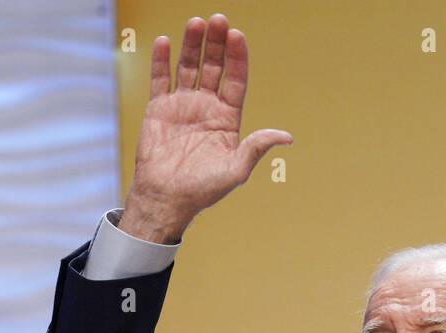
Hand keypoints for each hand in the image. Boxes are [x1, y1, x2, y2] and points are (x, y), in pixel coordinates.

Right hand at [120, 13, 292, 242]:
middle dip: (216, 44)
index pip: (235, 80)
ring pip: (188, 67)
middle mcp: (206, 107)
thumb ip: (257, 147)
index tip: (238, 36)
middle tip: (219, 20)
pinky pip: (160, 79)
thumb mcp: (236, 170)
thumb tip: (287, 137)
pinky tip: (165, 41)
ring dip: (191, 45)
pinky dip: (161, 60)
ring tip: (196, 23)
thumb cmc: (203, 190)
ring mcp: (182, 106)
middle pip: (213, 67)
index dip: (237, 58)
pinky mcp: (158, 109)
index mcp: (227, 118)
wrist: (166, 199)